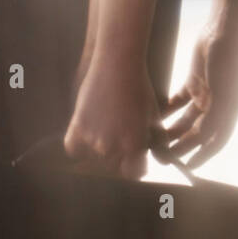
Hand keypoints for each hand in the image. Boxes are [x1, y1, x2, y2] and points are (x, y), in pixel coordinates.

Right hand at [63, 54, 165, 179]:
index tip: (136, 159)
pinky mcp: (76, 128)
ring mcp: (92, 139)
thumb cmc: (140, 88)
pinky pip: (74, 150)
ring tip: (107, 131)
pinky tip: (88, 135)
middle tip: (121, 140)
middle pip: (114, 168)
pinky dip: (79, 146)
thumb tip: (163, 159)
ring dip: (100, 152)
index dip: (136, 167)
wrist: (118, 65)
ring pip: (94, 159)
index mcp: (135, 146)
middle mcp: (112, 147)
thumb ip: (158, 140)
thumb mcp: (154, 115)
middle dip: (119, 158)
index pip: (133, 174)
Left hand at [157, 21, 237, 169]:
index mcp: (228, 111)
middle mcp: (217, 105)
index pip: (215, 141)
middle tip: (162, 156)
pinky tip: (154, 116)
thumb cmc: (228, 62)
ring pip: (185, 119)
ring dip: (172, 130)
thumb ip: (214, 117)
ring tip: (154, 140)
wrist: (224, 30)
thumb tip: (202, 141)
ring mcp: (205, 93)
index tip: (188, 168)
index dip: (203, 156)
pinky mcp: (194, 81)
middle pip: (196, 133)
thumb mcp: (224, 93)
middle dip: (180, 145)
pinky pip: (178, 101)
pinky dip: (167, 110)